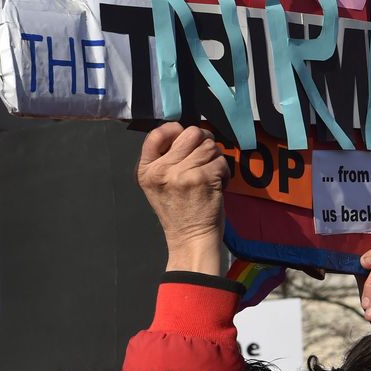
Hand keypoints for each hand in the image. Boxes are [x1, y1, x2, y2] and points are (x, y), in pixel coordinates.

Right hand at [136, 123, 229, 274]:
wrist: (190, 240)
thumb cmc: (178, 210)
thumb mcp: (158, 185)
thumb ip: (165, 159)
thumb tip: (190, 132)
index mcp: (146, 170)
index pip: (157, 133)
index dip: (175, 131)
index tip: (185, 142)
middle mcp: (161, 170)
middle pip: (191, 134)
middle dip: (203, 142)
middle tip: (204, 158)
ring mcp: (182, 174)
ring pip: (209, 146)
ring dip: (215, 159)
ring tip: (209, 175)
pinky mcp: (203, 179)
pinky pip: (221, 161)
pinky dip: (224, 172)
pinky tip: (217, 185)